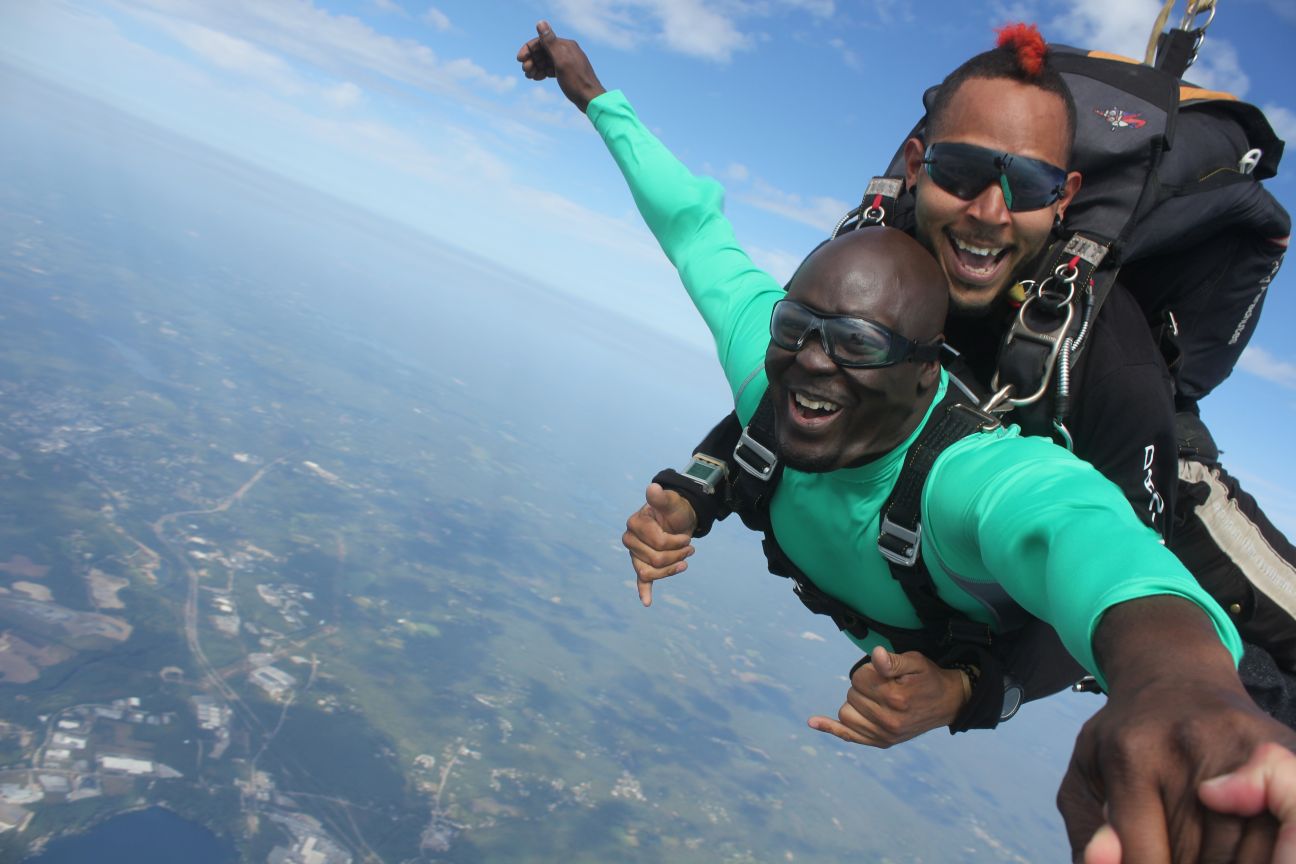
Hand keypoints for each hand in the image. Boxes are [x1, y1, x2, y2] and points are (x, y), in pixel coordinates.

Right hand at [515, 20, 605, 111]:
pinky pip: (551, 68)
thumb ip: (550, 42)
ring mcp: (567, 61)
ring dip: (535, 66)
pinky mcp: (567, 72)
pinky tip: (537, 78)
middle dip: (531, 60)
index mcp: (566, 45)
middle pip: (543, 51)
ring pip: (546, 60)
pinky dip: (543, 72)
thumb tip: (540, 22)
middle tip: (525, 71)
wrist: (591, 100)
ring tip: (529, 76)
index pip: (542, 41)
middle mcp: (567, 50)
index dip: (529, 49)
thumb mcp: (561, 61)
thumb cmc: (577, 81)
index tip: (519, 60)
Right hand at [622, 483, 696, 606]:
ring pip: (651, 572)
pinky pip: (641, 579)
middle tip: (690, 547)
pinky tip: (647, 602)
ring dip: (671, 569)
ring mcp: (635, 553)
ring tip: (685, 561)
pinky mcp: (642, 564)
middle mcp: (630, 539)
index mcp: (635, 523)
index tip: (688, 537)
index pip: (659, 543)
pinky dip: (644, 591)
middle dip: (677, 554)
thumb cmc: (675, 509)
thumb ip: (661, 497)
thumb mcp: (671, 502)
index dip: (677, 543)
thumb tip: (653, 488)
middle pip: (656, 559)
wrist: (678, 518)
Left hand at [806, 646, 967, 747]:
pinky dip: (829, 728)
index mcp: (896, 697)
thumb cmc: (928, 678)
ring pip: (846, 712)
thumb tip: (876, 655)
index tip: (886, 672)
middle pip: (852, 693)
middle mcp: (888, 720)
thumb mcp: (916, 662)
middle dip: (864, 685)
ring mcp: (884, 734)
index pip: (860, 677)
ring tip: (877, 698)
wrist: (948, 703)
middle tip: (886, 685)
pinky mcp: (882, 741)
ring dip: (856, 702)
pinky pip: (848, 735)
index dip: (870, 670)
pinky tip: (813, 722)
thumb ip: (893, 660)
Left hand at [1059, 597, 1295, 862]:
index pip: (1142, 856)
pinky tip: (1242, 844)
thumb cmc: (1125, 739)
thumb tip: (1099, 861)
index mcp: (1130, 756)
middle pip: (1197, 858)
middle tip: (1174, 850)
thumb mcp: (1088, 775)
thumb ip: (1088, 827)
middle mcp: (1187, 748)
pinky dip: (1268, 847)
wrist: (1174, 675)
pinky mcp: (1284, 750)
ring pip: (1246, 851)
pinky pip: (1285, 821)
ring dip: (1223, 859)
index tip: (1147, 860)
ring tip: (1201, 847)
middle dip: (1184, 862)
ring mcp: (1241, 749)